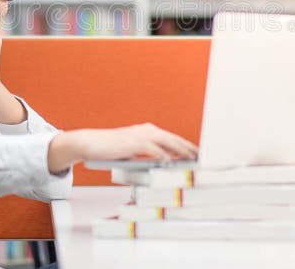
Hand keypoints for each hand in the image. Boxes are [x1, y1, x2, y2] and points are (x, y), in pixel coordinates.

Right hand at [47, 123, 198, 173]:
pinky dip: (164, 156)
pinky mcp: (134, 142)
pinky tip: (172, 162)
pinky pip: (154, 149)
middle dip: (190, 148)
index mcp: (148, 131)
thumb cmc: (111, 149)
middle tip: (203, 157)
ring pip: (168, 142)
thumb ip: (148, 156)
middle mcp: (148, 130)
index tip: (198, 155)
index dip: (187, 146)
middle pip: (175, 139)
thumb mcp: (133, 152)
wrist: (91, 143)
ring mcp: (141, 135)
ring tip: (194, 160)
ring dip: (182, 151)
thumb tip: (164, 164)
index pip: (173, 139)